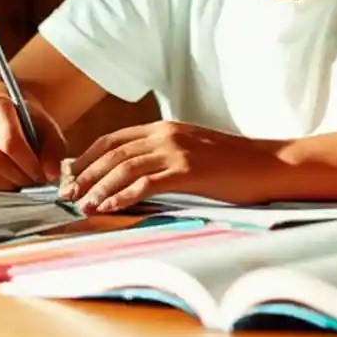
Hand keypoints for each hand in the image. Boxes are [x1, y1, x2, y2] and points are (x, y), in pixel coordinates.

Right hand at [0, 87, 67, 191]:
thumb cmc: (23, 122)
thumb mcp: (45, 127)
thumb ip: (53, 149)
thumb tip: (50, 175)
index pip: (9, 141)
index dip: (28, 163)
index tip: (41, 175)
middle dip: (17, 178)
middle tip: (31, 183)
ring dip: (2, 188)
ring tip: (17, 184)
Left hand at [63, 121, 283, 213]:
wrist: (270, 165)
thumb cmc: (236, 165)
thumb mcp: (194, 153)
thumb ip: (165, 159)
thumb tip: (136, 179)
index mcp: (165, 128)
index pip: (113, 140)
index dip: (86, 157)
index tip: (70, 177)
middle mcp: (165, 134)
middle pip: (111, 152)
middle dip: (83, 174)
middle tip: (65, 195)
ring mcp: (177, 151)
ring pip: (123, 167)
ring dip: (98, 187)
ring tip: (81, 205)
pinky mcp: (188, 171)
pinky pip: (145, 183)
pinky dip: (122, 196)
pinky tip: (108, 208)